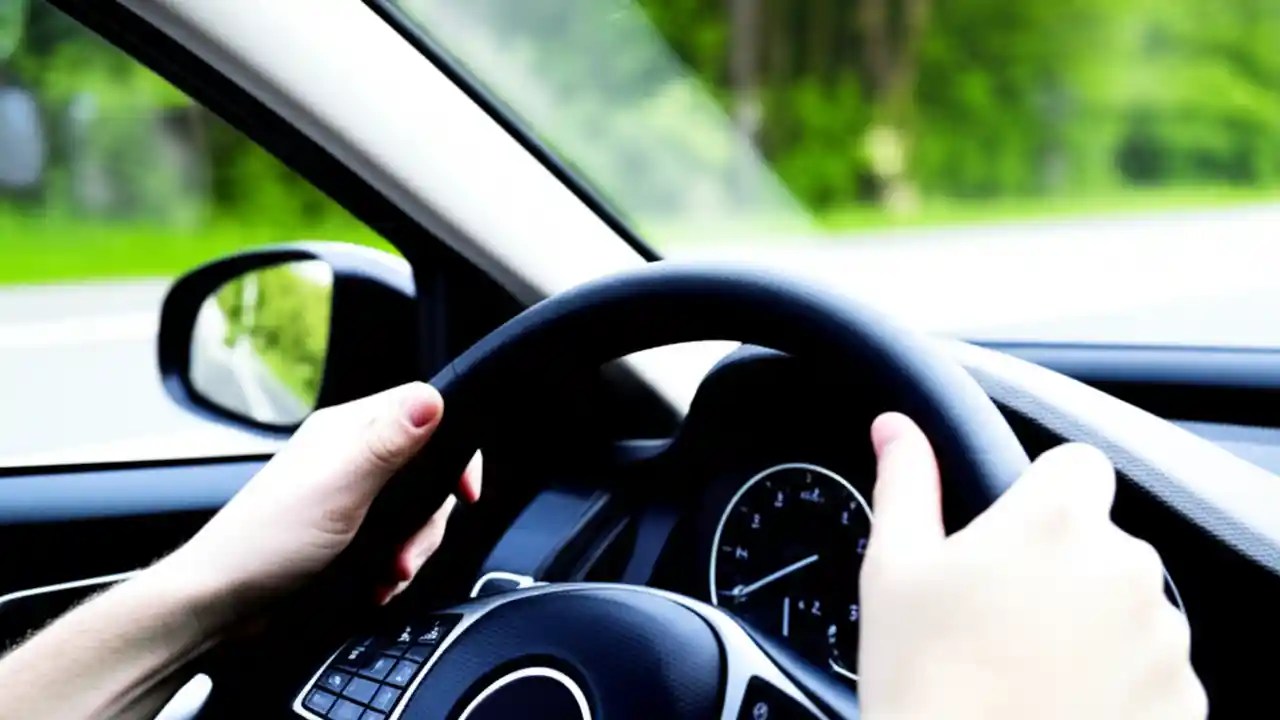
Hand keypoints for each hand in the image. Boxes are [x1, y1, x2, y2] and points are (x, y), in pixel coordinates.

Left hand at [162, 381, 479, 616]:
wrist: (222, 603)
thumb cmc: (265, 543)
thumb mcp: (339, 487)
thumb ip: (389, 442)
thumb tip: (433, 397)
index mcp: (349, 430)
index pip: (425, 413)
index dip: (454, 451)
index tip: (463, 491)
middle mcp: (352, 457)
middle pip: (429, 473)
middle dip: (429, 519)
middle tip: (408, 549)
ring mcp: (351, 496)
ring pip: (416, 513)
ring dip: (412, 549)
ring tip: (388, 573)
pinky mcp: (349, 533)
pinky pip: (396, 542)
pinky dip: (394, 567)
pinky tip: (377, 583)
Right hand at [858, 413, 1205, 719]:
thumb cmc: (923, 680)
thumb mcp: (893, 570)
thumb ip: (907, 482)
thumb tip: (896, 427)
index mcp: (1054, 521)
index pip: (1076, 464)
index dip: (1040, 494)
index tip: (1010, 537)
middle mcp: (1125, 568)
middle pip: (1101, 540)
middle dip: (1061, 566)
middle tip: (999, 615)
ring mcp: (1163, 639)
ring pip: (1130, 606)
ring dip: (1092, 624)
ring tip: (1027, 668)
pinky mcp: (1183, 700)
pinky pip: (1153, 669)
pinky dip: (1119, 682)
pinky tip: (1060, 704)